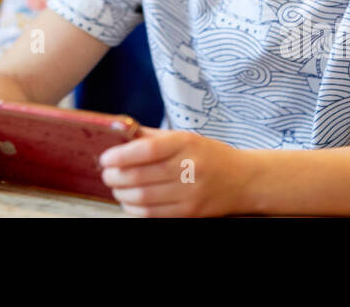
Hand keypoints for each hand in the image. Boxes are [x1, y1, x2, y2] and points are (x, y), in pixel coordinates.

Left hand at [99, 128, 251, 216]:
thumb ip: (151, 137)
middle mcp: (189, 168)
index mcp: (185, 144)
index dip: (120, 156)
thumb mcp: (184, 137)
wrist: (244, 180)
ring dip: (122, 194)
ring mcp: (191, 194)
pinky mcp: (191, 213)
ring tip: (116, 187)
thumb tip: (118, 135)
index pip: (147, 150)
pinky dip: (134, 209)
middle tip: (106, 174)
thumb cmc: (208, 155)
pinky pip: (153, 215)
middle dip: (115, 177)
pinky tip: (129, 202)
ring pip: (144, 199)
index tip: (105, 158)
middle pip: (141, 177)